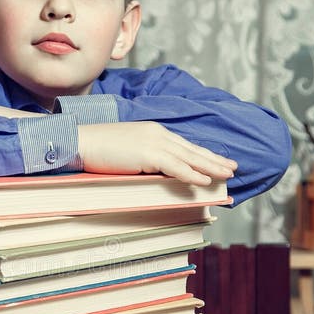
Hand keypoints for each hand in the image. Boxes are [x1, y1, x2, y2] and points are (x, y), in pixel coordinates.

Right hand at [77, 122, 236, 184]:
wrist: (79, 141)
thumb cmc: (97, 150)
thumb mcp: (127, 153)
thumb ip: (146, 160)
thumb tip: (159, 175)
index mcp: (153, 132)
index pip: (184, 145)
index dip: (203, 154)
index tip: (218, 161)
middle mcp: (158, 134)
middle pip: (192, 149)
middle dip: (214, 159)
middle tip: (234, 167)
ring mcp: (153, 142)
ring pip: (189, 157)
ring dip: (210, 166)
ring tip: (228, 174)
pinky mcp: (147, 153)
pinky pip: (175, 166)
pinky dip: (191, 174)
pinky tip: (205, 181)